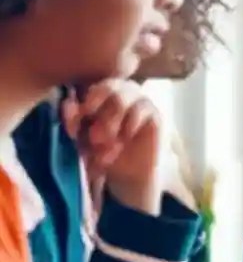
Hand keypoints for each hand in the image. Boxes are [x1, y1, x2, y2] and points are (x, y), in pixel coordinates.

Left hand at [62, 80, 164, 215]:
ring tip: (106, 143)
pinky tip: (122, 142)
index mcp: (100, 94)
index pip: (90, 86)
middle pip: (109, 84)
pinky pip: (142, 109)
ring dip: (112, 120)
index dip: (81, 105)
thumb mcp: (79, 139)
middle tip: (93, 137)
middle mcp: (121, 92)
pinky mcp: (155, 114)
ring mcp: (140, 101)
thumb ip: (73, 121)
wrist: (125, 176)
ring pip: (125, 94)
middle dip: (98, 109)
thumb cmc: (99, 153)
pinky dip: (128, 126)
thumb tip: (68, 104)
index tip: (72, 130)